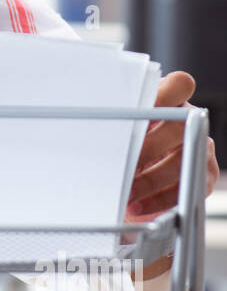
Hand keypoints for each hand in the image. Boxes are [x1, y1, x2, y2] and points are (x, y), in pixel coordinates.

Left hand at [124, 71, 219, 281]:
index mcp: (170, 102)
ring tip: (127, 193)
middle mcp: (189, 121)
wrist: (136, 180)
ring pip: (187, 159)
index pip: (179, 85)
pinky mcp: (206, 174)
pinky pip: (191, 187)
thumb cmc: (124, 148)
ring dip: (153, 179)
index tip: (138, 109)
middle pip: (180, 126)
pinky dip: (162, 200)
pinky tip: (139, 205)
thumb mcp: (118, 132)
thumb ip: (113, 123)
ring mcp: (202, 146)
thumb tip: (84, 122)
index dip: (163, 94)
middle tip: (124, 165)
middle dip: (148, 148)